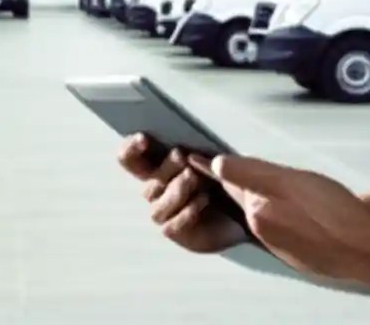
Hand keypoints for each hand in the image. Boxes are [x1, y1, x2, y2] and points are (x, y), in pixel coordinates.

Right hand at [117, 134, 248, 253]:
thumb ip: (197, 153)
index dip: (130, 148)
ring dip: (176, 189)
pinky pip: (171, 225)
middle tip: (181, 157)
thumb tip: (186, 150)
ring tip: (196, 178)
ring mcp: (163, 212)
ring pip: (157, 203)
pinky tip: (203, 199)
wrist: (241, 212)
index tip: (143, 138)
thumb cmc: (221, 180)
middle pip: (147, 179)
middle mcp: (155, 190)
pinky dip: (187, 212)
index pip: (129, 158)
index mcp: (157, 167)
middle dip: (164, 167)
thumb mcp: (211, 160)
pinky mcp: (174, 231)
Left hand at [190, 153, 369, 282]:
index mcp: (257, 209)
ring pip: (267, 212)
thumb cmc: (333, 212)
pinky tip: (305, 213)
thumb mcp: (289, 181)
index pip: (229, 182)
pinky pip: (284, 228)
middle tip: (253, 169)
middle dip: (247, 183)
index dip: (215, 167)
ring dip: (269, 201)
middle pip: (249, 197)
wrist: (363, 250)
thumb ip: (250, 172)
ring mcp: (279, 244)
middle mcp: (262, 229)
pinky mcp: (297, 254)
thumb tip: (217, 164)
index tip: (193, 159)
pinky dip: (286, 218)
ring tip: (289, 191)